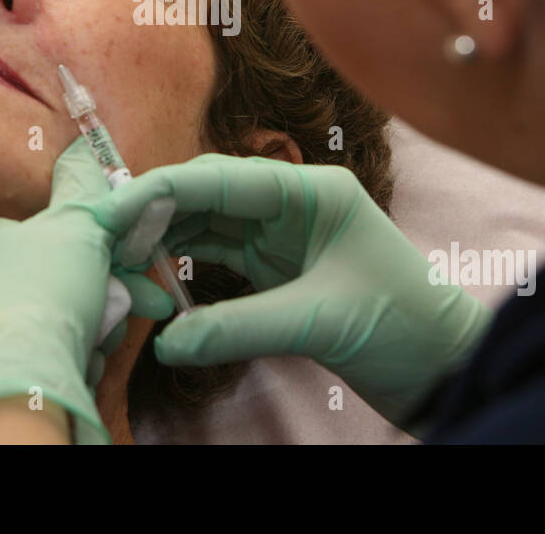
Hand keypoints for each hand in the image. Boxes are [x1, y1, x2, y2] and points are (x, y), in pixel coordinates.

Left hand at [0, 137, 170, 444]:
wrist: (14, 381)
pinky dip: (59, 362)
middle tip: (129, 311)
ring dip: (87, 332)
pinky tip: (72, 368)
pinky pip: (31, 359)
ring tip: (96, 345)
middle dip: (101, 299)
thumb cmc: (45, 292)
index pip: (52, 240)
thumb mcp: (77, 227)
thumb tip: (86, 147)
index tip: (134, 275)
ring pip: (49, 324)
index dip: (102, 256)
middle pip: (56, 284)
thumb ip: (84, 189)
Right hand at [100, 154, 493, 435]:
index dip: (160, 192)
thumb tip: (169, 341)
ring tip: (115, 260)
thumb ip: (242, 327)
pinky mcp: (276, 267)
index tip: (110, 213)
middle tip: (100, 240)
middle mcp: (292, 201)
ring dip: (160, 239)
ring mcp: (282, 233)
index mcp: (312, 190)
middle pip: (204, 193)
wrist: (444, 367)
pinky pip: (215, 254)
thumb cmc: (405, 329)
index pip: (220, 177)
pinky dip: (180, 264)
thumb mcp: (322, 322)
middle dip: (151, 213)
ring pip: (204, 223)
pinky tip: (150, 276)